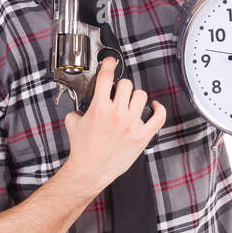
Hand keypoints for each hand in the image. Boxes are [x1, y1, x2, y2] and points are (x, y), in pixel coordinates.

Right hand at [62, 57, 165, 193]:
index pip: (106, 77)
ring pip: (141, 96)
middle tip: (118, 93)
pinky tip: (154, 107)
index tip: (110, 62)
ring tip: (131, 103)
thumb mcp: (73, 124)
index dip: (108, 65)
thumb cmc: (83, 150)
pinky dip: (159, 109)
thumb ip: (76, 111)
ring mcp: (132, 124)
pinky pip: (159, 116)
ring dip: (135, 97)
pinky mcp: (143, 135)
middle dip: (121, 86)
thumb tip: (80, 108)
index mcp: (99, 108)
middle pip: (126, 84)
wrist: (90, 170)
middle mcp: (117, 114)